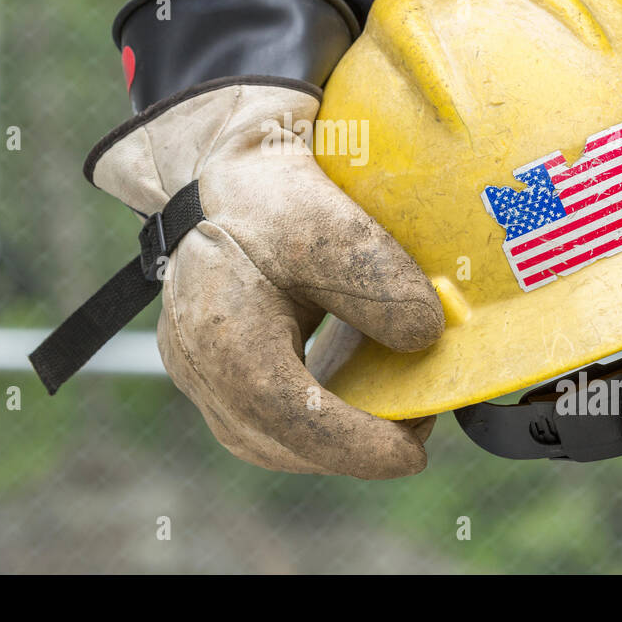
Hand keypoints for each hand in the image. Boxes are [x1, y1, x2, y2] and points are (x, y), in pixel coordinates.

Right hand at [88, 79, 443, 477]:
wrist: (221, 170)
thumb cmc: (267, 194)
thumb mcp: (330, 223)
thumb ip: (378, 280)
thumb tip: (425, 337)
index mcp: (222, 330)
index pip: (288, 417)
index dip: (356, 445)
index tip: (414, 451)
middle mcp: (197, 363)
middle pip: (275, 440)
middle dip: (350, 448)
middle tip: (416, 430)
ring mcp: (196, 370)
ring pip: (262, 437)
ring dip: (326, 441)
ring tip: (390, 421)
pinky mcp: (209, 367)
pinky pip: (257, 418)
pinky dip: (308, 422)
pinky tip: (354, 403)